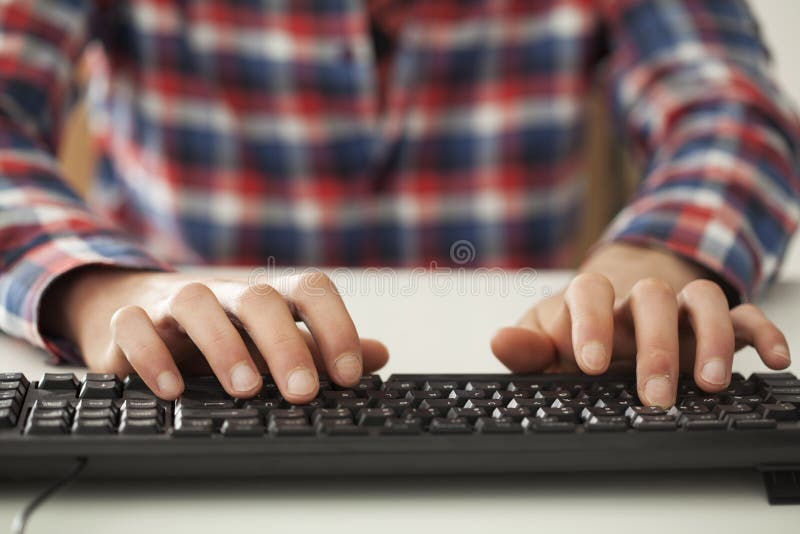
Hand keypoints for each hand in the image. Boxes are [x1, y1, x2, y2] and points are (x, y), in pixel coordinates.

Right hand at [40, 268, 387, 401]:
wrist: (147, 313)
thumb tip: (378, 354)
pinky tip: (174, 391)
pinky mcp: (131, 321)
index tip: (348, 375)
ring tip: (245, 390)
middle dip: (284, 343)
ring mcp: (175, 302)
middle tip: (303, 391)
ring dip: (223, 345)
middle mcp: (226, 293)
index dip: (334, 326)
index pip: (310, 290)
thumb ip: (322, 348)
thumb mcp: (276, 341)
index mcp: (268, 297)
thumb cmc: (226, 333)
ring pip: (196, 302)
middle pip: (258, 297)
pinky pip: (135, 326)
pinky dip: (151, 355)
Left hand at [491, 243, 790, 406]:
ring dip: (711, 338)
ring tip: (712, 383)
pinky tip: (773, 358)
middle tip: (654, 394)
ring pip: (700, 300)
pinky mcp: (714, 321)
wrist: (613, 305)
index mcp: (592, 301)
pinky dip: (761, 330)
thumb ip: (528, 346)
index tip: (592, 364)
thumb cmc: (577, 331)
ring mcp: (678, 307)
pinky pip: (743, 314)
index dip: (591, 323)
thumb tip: (499, 342)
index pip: (590, 294)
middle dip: (655, 347)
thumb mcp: (547, 340)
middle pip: (650, 300)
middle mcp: (636, 300)